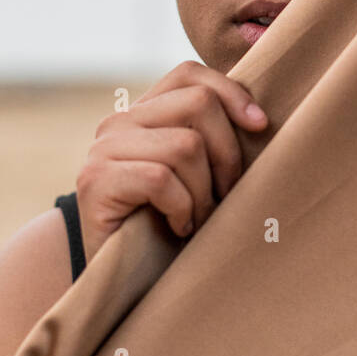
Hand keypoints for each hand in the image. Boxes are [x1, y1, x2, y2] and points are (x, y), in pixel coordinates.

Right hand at [76, 61, 268, 254]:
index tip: (260, 126)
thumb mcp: (195, 175)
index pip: (189, 74)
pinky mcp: (95, 182)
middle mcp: (118, 123)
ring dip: (205, 192)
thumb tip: (261, 118)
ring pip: (185, 145)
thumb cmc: (169, 226)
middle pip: (198, 103)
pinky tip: (178, 227)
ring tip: (199, 218)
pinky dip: (181, 208)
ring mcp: (103, 150)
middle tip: (225, 195)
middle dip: (227, 154)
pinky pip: (161, 179)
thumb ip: (210, 141)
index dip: (231, 92)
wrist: (118, 281)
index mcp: (143, 113)